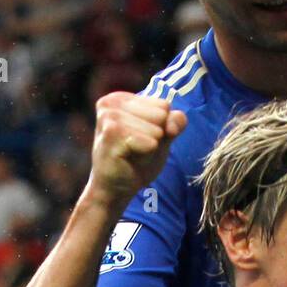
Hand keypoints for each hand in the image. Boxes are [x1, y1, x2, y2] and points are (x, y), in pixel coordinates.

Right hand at [87, 92, 186, 210]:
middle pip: (162, 114)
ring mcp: (109, 116)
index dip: (160, 127)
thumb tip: (177, 118)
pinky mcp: (111, 133)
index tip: (141, 139)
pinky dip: (147, 154)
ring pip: (157, 128)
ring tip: (133, 154)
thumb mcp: (161, 138)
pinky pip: (150, 142)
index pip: (164, 105)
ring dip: (151, 147)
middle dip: (156, 136)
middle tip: (137, 149)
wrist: (115, 188)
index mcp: (120, 98)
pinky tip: (129, 159)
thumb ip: (174, 123)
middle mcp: (111, 103)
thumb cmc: (136, 161)